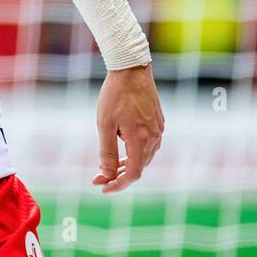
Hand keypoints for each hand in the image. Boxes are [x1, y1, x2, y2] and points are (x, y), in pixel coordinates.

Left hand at [93, 64, 163, 192]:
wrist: (131, 69)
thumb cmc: (115, 95)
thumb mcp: (104, 124)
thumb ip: (107, 151)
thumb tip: (107, 173)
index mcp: (141, 140)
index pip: (133, 173)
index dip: (118, 184)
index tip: (102, 187)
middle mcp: (154, 138)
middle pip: (139, 167)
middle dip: (118, 175)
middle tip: (98, 176)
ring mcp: (158, 130)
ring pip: (144, 157)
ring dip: (127, 164)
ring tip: (108, 165)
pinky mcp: (157, 122)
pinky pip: (148, 145)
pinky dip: (134, 152)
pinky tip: (121, 147)